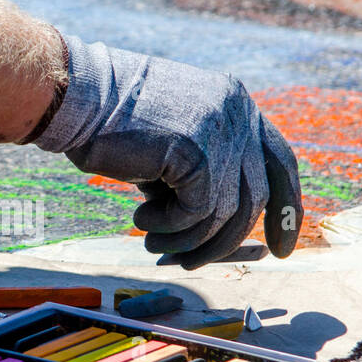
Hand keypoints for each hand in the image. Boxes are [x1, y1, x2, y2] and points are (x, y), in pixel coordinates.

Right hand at [30, 36, 302, 267]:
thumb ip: (202, 177)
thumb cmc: (110, 126)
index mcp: (236, 103)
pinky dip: (169, 226)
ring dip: (189, 240)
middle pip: (257, 196)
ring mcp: (223, 130)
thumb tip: (223, 236)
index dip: (285, 209)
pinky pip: (199, 212)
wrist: (76, 98)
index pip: (280, 162)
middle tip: (191, 263)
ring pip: (228, 212)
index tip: (279, 249)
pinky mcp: (199, 151)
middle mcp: (238, 112)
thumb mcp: (171, 149)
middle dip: (228, 241)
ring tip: (153, 243)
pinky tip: (141, 219)